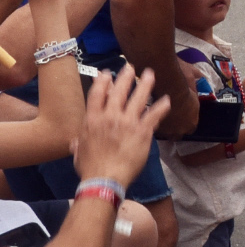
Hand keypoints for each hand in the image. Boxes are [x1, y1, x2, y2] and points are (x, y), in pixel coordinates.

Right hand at [71, 66, 165, 185]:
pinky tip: (168, 100)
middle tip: (130, 67)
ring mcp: (127, 122)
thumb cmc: (90, 168)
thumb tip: (75, 142)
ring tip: (150, 74)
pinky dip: (162, 106)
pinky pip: (155, 114)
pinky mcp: (142, 130)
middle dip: (125, 77)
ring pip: (138, 98)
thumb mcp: (78, 153)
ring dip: (145, 84)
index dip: (101, 82)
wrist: (104, 179)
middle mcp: (110, 117)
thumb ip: (78, 144)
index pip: (96, 95)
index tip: (106, 73)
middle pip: (118, 91)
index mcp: (92, 121)